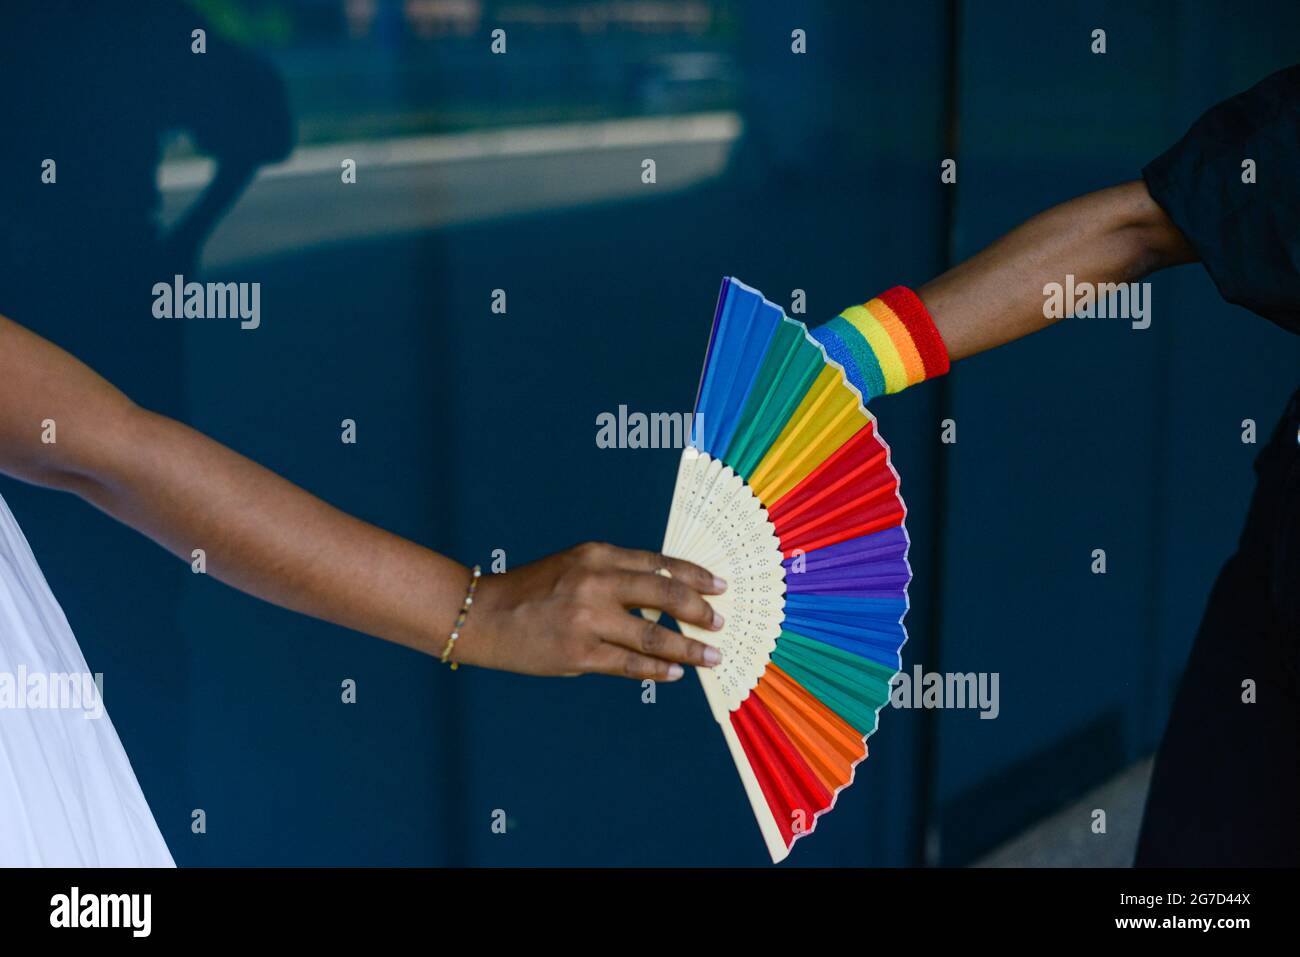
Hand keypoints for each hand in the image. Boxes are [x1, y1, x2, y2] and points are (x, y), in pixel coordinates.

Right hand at [453, 542, 725, 680]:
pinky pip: (630, 665)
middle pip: (665, 596)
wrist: (484, 615)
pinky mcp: (579, 654)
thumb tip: (666, 592)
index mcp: (597, 555)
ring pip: (655, 637)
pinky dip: (658, 671)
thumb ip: (615, 572)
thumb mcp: (575, 564)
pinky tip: (676, 673)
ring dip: (689, 649)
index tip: (719, 586)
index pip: (659, 564)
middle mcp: (596, 583)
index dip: (694, 576)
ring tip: (711, 657)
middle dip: (700, 611)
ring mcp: (589, 620)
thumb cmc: (533, 589)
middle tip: (720, 622)